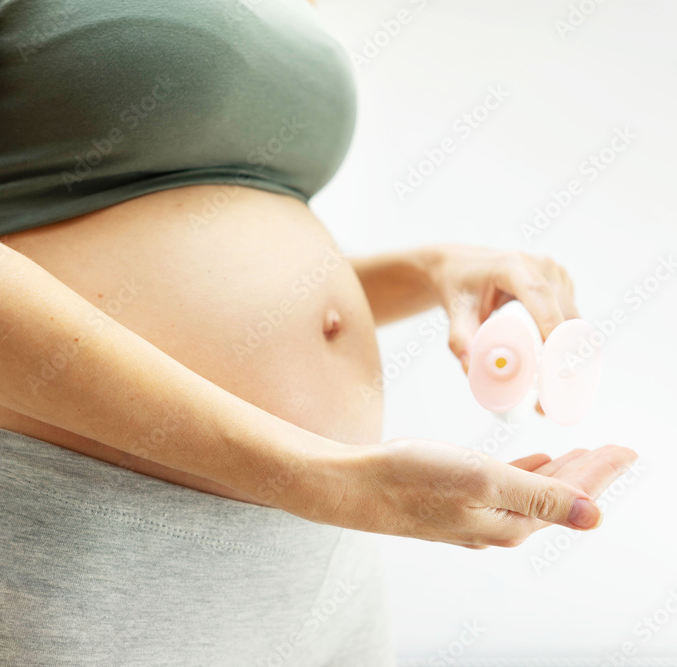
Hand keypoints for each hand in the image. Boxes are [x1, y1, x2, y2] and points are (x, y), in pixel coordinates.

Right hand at [298, 437, 636, 548]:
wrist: (351, 486)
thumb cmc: (410, 478)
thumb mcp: (482, 480)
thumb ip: (538, 495)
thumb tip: (594, 516)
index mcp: (509, 522)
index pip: (571, 498)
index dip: (601, 474)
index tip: (627, 452)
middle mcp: (495, 526)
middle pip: (555, 499)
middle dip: (587, 476)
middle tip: (615, 452)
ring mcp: (471, 517)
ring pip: (530, 494)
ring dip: (559, 475)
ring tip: (581, 456)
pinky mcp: (450, 504)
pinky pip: (503, 491)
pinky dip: (523, 474)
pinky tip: (529, 462)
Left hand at [424, 245, 579, 413]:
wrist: (461, 268)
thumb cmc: (457, 287)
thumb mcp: (455, 311)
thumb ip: (460, 338)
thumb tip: (472, 369)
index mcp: (513, 266)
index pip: (540, 296)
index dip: (552, 327)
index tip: (555, 364)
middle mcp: (542, 267)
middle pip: (565, 315)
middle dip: (564, 357)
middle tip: (549, 398)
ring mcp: (557, 276)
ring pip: (574, 322)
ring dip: (571, 358)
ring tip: (551, 397)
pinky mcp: (563, 287)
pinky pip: (573, 321)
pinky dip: (568, 348)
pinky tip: (558, 375)